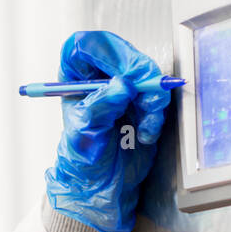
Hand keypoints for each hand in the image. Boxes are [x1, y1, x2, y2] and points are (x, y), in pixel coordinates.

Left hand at [44, 30, 170, 231]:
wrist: (103, 185)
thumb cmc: (83, 161)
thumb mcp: (85, 134)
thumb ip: (101, 106)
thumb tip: (122, 85)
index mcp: (73, 78)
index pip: (85, 46)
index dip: (106, 54)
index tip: (122, 74)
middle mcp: (98, 77)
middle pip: (123, 54)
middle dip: (140, 76)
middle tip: (147, 98)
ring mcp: (122, 87)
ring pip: (145, 73)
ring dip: (152, 99)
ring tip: (146, 126)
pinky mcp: (141, 100)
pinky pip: (157, 94)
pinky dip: (156, 113)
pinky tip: (146, 133)